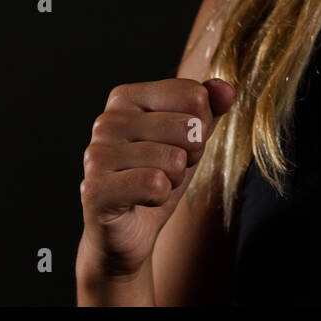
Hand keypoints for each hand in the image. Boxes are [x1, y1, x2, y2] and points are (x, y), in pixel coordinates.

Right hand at [77, 77, 233, 280]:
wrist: (130, 230)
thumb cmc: (160, 174)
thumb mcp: (192, 137)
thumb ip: (211, 108)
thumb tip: (225, 89)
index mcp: (126, 97)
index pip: (194, 95)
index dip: (201, 125)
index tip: (179, 143)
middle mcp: (107, 120)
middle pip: (188, 126)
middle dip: (190, 155)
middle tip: (167, 169)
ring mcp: (96, 154)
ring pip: (174, 158)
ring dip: (175, 179)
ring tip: (154, 184)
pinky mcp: (94, 189)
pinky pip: (154, 184)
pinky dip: (160, 197)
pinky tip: (143, 200)